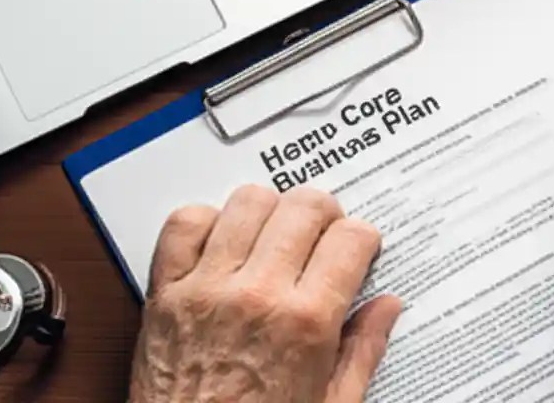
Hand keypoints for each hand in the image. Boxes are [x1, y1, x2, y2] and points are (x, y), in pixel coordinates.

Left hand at [129, 186, 401, 402]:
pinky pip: (184, 224)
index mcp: (306, 324)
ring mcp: (208, 289)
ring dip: (269, 212)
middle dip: (324, 215)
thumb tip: (387, 307)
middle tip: (322, 239)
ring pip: (249, 201)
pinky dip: (205, 223)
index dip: (362, 238)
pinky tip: (222, 244)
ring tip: (274, 238)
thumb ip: (363, 351)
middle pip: (304, 206)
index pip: (351, 238)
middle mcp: (258, 295)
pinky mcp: (166, 293)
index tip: (357, 250)